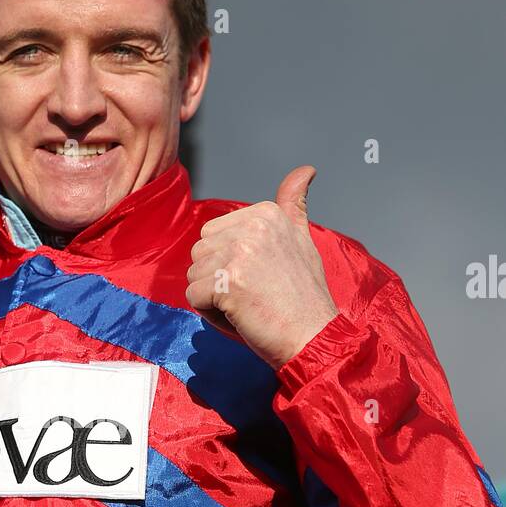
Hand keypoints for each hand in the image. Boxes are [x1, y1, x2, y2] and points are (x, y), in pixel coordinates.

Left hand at [185, 165, 338, 369]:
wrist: (313, 335)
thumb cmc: (304, 297)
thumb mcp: (302, 240)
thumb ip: (294, 205)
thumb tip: (305, 170)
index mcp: (266, 213)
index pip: (214, 234)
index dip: (230, 262)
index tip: (262, 276)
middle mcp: (253, 227)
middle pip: (200, 252)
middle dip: (216, 278)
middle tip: (253, 293)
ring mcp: (239, 253)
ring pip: (194, 275)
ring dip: (212, 297)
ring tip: (247, 304)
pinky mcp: (226, 282)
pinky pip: (193, 297)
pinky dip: (210, 314)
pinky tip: (241, 316)